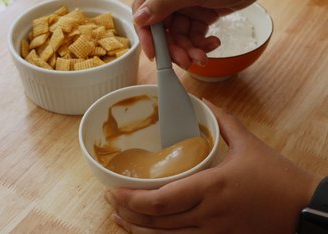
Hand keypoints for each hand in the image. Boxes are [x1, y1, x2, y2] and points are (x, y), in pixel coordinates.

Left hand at [105, 101, 322, 233]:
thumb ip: (223, 121)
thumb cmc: (276, 177)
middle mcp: (208, 214)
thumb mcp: (249, 144)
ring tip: (120, 221)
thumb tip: (204, 102)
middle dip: (128, 214)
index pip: (162, 199)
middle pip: (158, 222)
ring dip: (139, 231)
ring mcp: (214, 233)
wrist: (303, 208)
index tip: (115, 191)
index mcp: (212, 186)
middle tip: (111, 202)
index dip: (133, 200)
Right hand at [132, 0, 255, 68]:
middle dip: (174, 49)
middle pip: (164, 31)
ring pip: (180, 37)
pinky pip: (195, 35)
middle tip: (185, 61)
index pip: (144, 15)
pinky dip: (202, 44)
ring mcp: (187, 7)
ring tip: (202, 58)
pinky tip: (213, 43)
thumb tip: (139, 18)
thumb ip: (162, 4)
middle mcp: (171, 0)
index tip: (153, 54)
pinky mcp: (202, 14)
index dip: (147, 36)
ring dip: (190, 50)